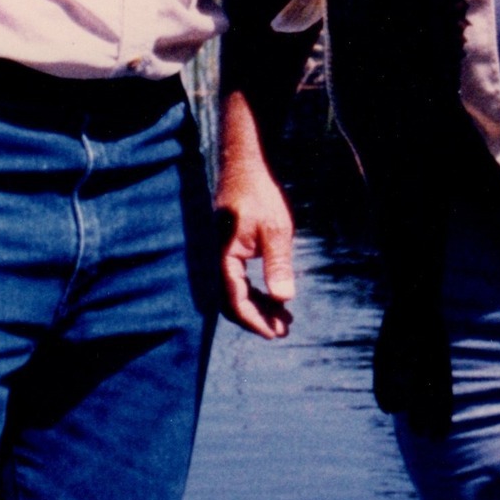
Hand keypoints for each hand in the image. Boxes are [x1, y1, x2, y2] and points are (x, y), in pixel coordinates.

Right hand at [215, 93, 295, 338]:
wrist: (242, 167)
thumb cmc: (259, 195)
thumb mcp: (275, 229)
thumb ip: (278, 264)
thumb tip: (283, 299)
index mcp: (223, 258)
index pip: (235, 301)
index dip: (255, 321)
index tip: (276, 332)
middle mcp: (215, 260)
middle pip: (232, 303)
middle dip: (258, 318)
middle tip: (285, 329)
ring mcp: (218, 256)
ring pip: (233, 292)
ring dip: (258, 306)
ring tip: (284, 317)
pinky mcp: (224, 251)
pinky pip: (235, 279)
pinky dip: (253, 291)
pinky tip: (273, 295)